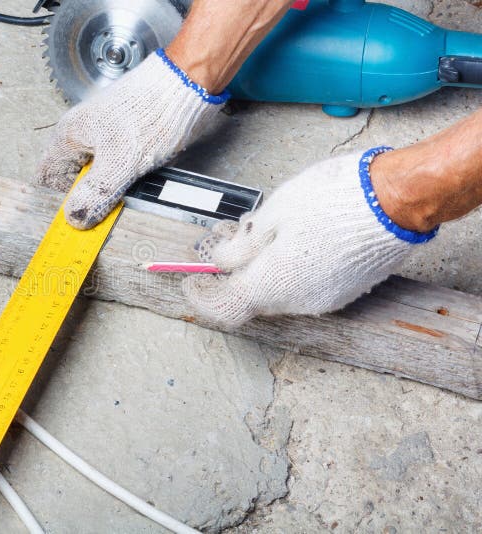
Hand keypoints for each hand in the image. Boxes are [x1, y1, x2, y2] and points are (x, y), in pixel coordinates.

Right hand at [35, 49, 227, 228]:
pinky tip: (140, 181)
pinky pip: (119, 170)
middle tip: (106, 210)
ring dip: (111, 191)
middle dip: (89, 199)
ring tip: (128, 191)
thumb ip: (95, 194)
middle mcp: (83, 136)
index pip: (47, 176)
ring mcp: (104, 138)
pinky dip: (127, 180)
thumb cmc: (151, 112)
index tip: (76, 217)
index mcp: (69, 135)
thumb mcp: (120, 163)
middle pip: (73, 179)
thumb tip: (75, 217)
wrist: (187, 85)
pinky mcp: (125, 141)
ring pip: (98, 177)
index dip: (58, 200)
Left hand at [182, 148, 438, 328]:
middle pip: (249, 297)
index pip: (223, 306)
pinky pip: (302, 287)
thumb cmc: (333, 200)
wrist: (397, 201)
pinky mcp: (343, 291)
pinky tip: (289, 238)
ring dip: (259, 268)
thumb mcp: (273, 213)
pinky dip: (285, 269)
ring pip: (276, 291)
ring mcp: (323, 300)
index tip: (192, 277)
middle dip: (232, 273)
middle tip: (226, 238)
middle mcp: (296, 302)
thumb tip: (221, 260)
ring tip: (259, 230)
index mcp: (271, 285)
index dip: (201, 294)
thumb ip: (242, 244)